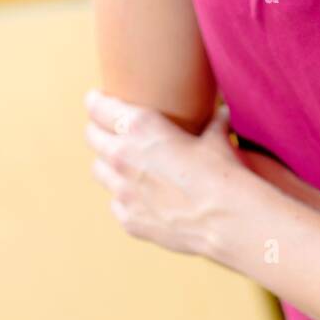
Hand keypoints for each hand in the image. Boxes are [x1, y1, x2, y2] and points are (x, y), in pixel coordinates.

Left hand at [84, 90, 241, 257]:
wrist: (228, 220)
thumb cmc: (222, 173)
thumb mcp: (216, 139)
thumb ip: (213, 122)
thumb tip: (224, 112)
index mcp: (141, 127)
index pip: (99, 107)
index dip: (95, 101)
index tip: (96, 99)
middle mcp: (123, 156)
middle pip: (92, 136)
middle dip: (97, 130)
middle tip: (107, 129)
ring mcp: (122, 191)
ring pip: (98, 169)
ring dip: (107, 164)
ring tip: (122, 163)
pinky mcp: (128, 219)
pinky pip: (115, 202)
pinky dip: (124, 197)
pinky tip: (140, 195)